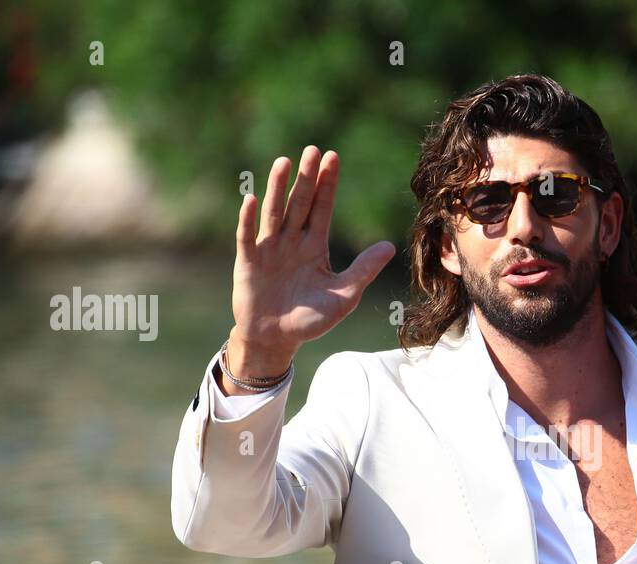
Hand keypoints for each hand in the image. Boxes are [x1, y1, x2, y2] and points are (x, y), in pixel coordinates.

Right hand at [231, 145, 395, 359]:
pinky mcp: (248, 262)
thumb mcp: (344, 296)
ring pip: (274, 212)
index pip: (322, 208)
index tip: (333, 157)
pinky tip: (251, 199)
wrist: (277, 339)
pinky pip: (247, 237)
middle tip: (313, 150)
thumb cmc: (310, 319)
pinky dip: (247, 219)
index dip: (327, 184)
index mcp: (314, 246)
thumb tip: (389, 246)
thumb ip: (363, 271)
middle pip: (300, 203)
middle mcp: (291, 241)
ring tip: (283, 162)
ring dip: (278, 188)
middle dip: (307, 177)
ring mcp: (269, 249)